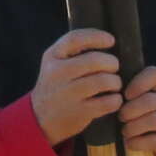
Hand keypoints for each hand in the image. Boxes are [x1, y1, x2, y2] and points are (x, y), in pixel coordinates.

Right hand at [30, 28, 122, 145]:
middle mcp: (58, 73)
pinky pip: (108, 102)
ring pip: (103, 81)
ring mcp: (68, 94)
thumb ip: (73, 52)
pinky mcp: (79, 112)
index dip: (97, 37)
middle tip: (114, 67)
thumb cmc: (56, 86)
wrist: (40, 118)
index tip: (111, 40)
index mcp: (52, 57)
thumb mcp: (55, 64)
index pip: (76, 39)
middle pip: (94, 60)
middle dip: (112, 62)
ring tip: (115, 84)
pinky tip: (113, 99)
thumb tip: (106, 40)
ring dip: (116, 82)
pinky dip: (116, 100)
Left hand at [116, 65, 155, 155]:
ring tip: (124, 131)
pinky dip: (138, 142)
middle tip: (120, 117)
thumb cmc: (142, 113)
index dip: (137, 84)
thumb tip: (107, 93)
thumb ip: (127, 92)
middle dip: (130, 110)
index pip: (153, 74)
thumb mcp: (138, 98)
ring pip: (154, 120)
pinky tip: (130, 143)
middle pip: (150, 100)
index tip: (125, 95)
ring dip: (133, 127)